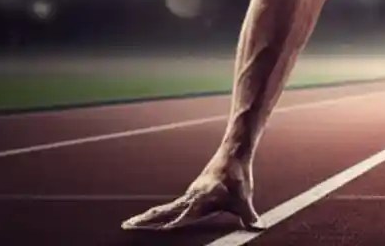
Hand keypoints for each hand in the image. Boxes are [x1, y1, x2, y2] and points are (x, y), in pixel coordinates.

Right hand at [122, 157, 260, 230]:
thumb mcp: (243, 197)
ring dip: (150, 216)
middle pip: (164, 210)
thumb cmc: (237, 175)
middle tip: (127, 226)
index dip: (169, 224)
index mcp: (200, 199)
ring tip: (133, 223)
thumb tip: (258, 227)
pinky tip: (153, 216)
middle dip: (146, 219)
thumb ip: (248, 214)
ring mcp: (191, 194)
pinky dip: (160, 211)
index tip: (156, 230)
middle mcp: (191, 196)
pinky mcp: (194, 192)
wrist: (234, 152)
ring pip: (166, 207)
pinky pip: (173, 204)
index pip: (181, 216)